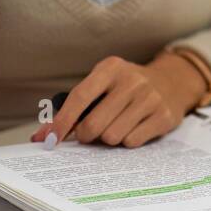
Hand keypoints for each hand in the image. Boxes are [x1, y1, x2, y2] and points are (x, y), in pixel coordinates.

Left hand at [31, 52, 208, 148]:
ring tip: (116, 126)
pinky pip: (132, 142)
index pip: (79, 97)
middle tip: (90, 133)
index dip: (62, 122)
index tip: (49, 140)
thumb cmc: (124, 88)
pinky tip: (133, 128)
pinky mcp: (164, 116)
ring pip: (112, 137)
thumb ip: (71, 109)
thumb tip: (40, 137)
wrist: (171, 83)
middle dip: (87, 135)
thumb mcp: (101, 86)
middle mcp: (132, 81)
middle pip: (94, 125)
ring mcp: (151, 98)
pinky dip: (127, 141)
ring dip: (109, 138)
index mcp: (111, 68)